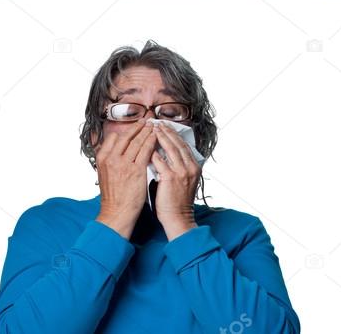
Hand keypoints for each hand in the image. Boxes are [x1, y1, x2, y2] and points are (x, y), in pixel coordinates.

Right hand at [94, 119, 156, 238]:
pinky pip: (145, 151)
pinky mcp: (136, 170)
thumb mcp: (104, 174)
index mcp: (102, 158)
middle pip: (126, 137)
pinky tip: (156, 138)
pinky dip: (151, 142)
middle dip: (137, 127)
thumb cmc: (113, 196)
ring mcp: (123, 164)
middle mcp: (111, 158)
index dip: (126, 131)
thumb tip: (117, 148)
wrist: (116, 213)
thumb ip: (109, 159)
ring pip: (137, 142)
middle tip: (146, 121)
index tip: (134, 126)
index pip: (113, 137)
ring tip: (153, 126)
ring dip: (146, 132)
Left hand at [150, 122, 199, 239]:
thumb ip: (178, 166)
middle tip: (157, 123)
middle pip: (178, 143)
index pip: (184, 145)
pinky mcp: (171, 178)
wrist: (178, 218)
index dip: (174, 134)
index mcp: (194, 166)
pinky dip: (154, 152)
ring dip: (161, 137)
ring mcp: (182, 172)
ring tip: (152, 129)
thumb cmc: (177, 201)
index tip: (165, 125)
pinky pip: (161, 160)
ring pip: (171, 148)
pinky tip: (146, 146)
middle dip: (167, 131)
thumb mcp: (184, 180)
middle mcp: (190, 167)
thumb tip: (166, 153)